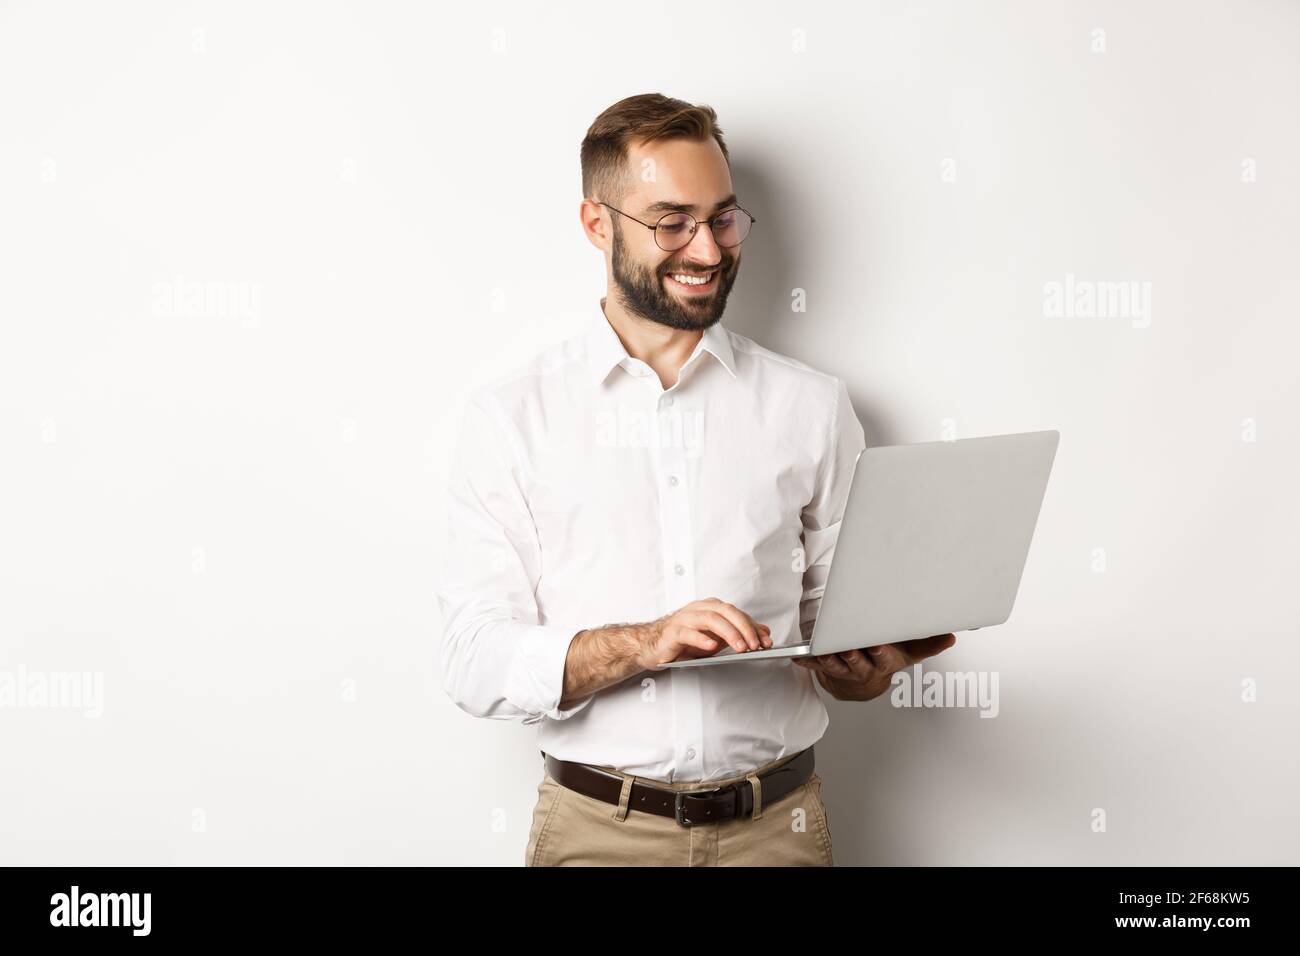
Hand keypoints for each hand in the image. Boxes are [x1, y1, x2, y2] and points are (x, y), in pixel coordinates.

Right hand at [636, 597, 771, 670]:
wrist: (653, 645)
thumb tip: (763, 632)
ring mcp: (685, 619)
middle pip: (726, 611)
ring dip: (729, 633)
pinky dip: (702, 639)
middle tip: (755, 645)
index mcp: (710, 607)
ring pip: (710, 619)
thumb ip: (738, 633)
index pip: (736, 613)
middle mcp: (699, 609)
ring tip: (740, 647)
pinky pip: (689, 633)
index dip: (753, 626)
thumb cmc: (684, 640)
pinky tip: (712, 646)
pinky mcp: (673, 632)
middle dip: (744, 628)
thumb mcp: (716, 637)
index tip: (766, 640)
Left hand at [792, 633, 956, 700]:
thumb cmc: (887, 661)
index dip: (878, 651)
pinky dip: (806, 660)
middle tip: (844, 646)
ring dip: (826, 658)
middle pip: (855, 661)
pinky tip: (796, 656)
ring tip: (821, 649)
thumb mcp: (909, 655)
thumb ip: (929, 645)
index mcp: (882, 663)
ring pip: (834, 664)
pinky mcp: (827, 669)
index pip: (881, 657)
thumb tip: (952, 637)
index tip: (875, 644)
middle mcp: (863, 668)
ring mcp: (844, 670)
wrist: (863, 684)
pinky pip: (814, 665)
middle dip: (850, 653)